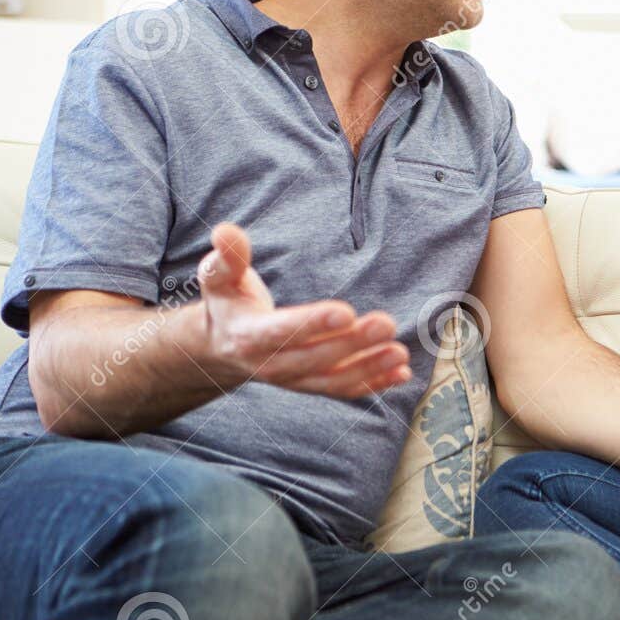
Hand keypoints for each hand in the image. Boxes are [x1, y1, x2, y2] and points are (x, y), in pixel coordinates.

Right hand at [197, 223, 411, 398]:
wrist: (221, 348)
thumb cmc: (228, 303)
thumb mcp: (219, 278)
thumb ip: (227, 257)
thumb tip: (226, 231)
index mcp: (248, 336)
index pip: (282, 332)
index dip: (313, 323)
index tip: (346, 311)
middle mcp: (271, 365)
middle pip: (315, 358)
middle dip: (352, 344)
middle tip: (387, 323)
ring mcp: (294, 380)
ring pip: (333, 379)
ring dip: (369, 368)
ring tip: (400, 352)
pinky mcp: (312, 385)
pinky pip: (343, 389)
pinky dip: (373, 383)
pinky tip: (401, 372)